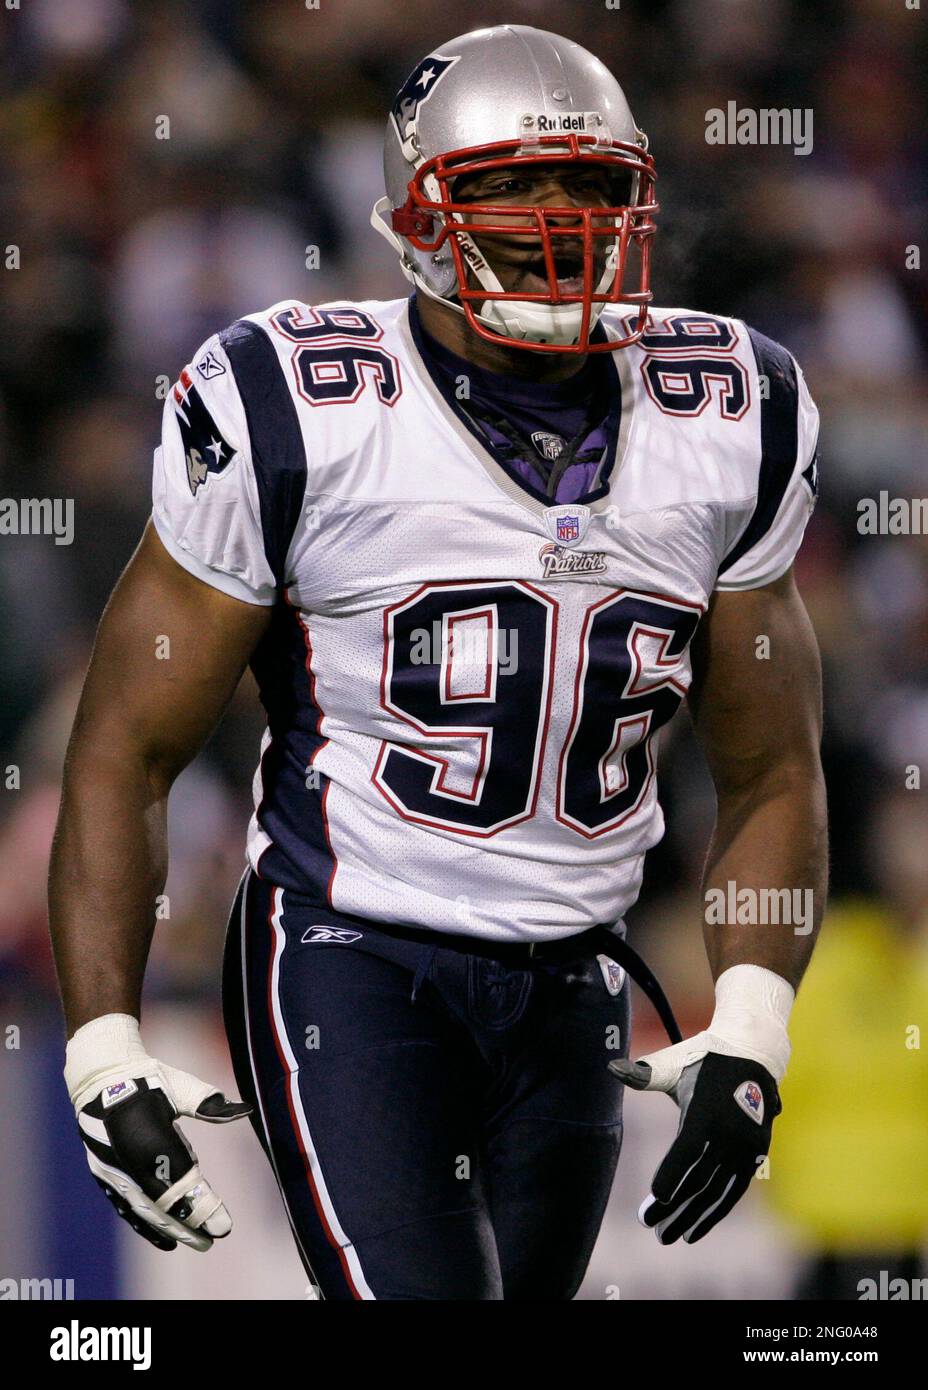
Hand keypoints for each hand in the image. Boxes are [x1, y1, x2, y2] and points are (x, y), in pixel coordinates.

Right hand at [65, 1014, 250, 1251]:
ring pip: (143, 1209)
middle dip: (188, 1224)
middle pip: (161, 1203)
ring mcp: (111, 1168)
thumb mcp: (181, 1086)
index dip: (202, 1206)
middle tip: (213, 1239)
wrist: (101, 1076)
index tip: (223, 1226)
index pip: (180, 1182)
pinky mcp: (103, 1173)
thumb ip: (211, 1102)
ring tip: (192, 1242)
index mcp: (149, 1135)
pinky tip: (161, 1237)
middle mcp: (127, 1158)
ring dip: (168, 1228)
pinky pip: (125, 1206)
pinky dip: (144, 1224)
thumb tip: (245, 1110)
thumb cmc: (147, 1078)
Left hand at [609, 964, 791, 1243]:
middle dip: (671, 1207)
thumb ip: (643, 1074)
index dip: (672, 1173)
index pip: (688, 1149)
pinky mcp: (756, 1156)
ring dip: (691, 1218)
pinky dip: (714, 1214)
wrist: (752, 1054)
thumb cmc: (703, 1059)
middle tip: (645, 1224)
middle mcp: (729, 1133)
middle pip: (698, 1178)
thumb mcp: (673, 1063)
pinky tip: (694, 1232)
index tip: (656, 1196)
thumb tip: (611, 1067)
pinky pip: (733, 1192)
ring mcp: (745, 1147)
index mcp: (707, 1110)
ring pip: (716, 1192)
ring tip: (665, 1237)